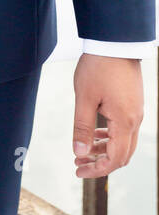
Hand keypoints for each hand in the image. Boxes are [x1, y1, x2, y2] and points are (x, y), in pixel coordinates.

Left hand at [72, 54, 143, 177]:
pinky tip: (95, 135)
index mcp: (124, 121)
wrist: (114, 42)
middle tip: (78, 164)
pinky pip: (124, 129)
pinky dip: (110, 138)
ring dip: (104, 150)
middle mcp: (134, 120)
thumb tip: (80, 153)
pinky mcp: (132, 104)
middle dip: (100, 163)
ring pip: (123, 143)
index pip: (115, 159)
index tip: (79, 171)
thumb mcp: (84, 97)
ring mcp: (136, 112)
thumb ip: (82, 127)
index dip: (97, 170)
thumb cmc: (98, 66)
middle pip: (122, 155)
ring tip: (83, 152)